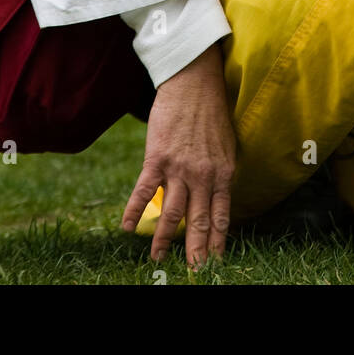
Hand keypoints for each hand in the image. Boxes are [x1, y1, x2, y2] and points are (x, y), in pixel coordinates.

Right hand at [121, 43, 235, 269]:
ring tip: (158, 259)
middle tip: (193, 273)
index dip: (217, 243)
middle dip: (196, 251)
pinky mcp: (157, 157)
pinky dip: (134, 210)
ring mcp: (180, 167)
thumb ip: (221, 173)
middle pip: (199, 222)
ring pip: (172, 213)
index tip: (214, 263)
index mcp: (223, 172)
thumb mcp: (226, 144)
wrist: (193, 81)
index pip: (221, 217)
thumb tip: (218, 198)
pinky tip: (127, 228)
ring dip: (164, 240)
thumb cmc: (211, 111)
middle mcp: (203, 174)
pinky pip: (144, 190)